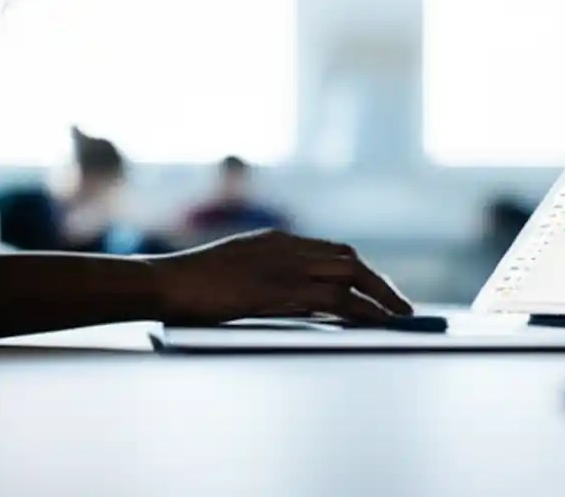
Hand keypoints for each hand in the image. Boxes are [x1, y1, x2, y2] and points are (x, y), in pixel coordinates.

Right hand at [147, 230, 412, 324]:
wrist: (163, 281)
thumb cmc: (188, 284)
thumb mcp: (232, 269)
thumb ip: (262, 274)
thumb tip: (289, 297)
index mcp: (275, 240)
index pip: (331, 250)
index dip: (359, 270)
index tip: (377, 289)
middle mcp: (286, 247)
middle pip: (349, 259)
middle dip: (379, 283)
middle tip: (401, 306)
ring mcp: (284, 266)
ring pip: (350, 275)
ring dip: (380, 297)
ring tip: (401, 317)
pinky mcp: (280, 290)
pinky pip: (333, 299)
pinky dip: (361, 310)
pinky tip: (376, 324)